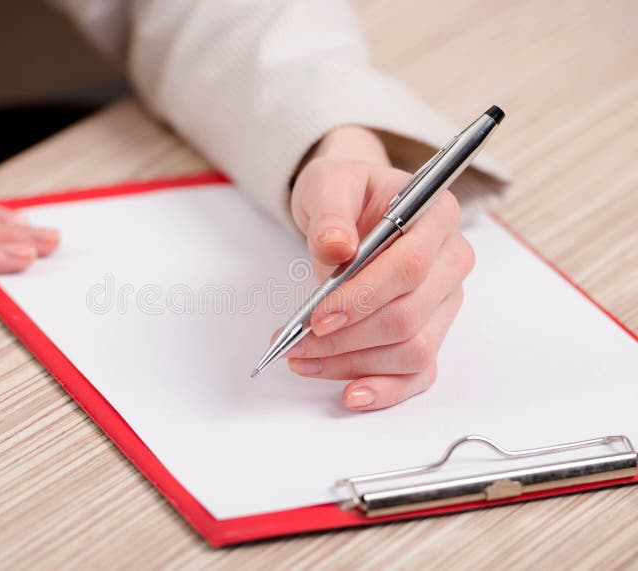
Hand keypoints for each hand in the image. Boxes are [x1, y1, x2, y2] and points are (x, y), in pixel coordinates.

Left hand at [288, 126, 473, 410]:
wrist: (351, 207)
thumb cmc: (345, 193)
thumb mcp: (329, 183)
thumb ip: (330, 212)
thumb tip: (337, 246)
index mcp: (437, 216)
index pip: (412, 267)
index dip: (364, 297)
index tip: (317, 316)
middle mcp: (452, 261)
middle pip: (409, 317)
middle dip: (348, 338)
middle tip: (297, 342)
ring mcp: (445, 302)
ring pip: (412, 351)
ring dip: (353, 364)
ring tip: (302, 359)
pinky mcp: (432, 331)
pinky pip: (419, 373)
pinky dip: (386, 389)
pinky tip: (350, 394)